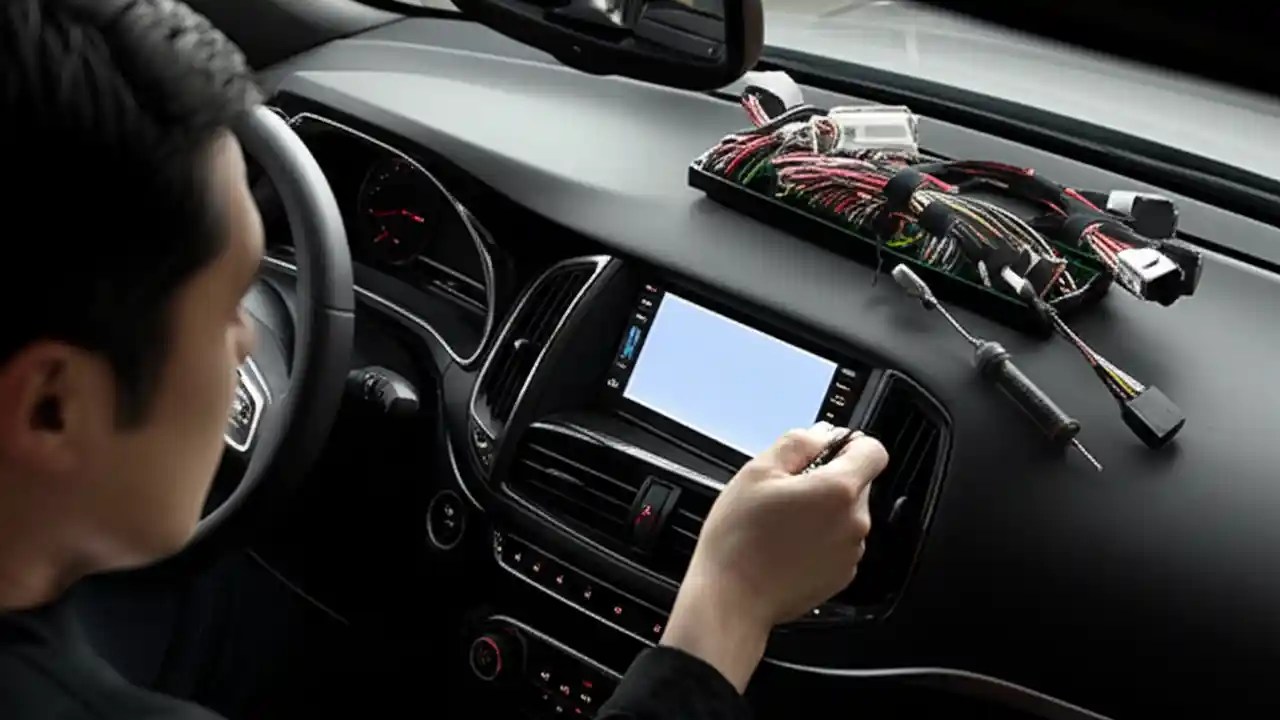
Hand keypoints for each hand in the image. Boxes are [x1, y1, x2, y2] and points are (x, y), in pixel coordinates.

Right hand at [659, 422, 888, 690]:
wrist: (732, 600)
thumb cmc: (739, 538)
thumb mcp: (757, 472)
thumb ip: (797, 443)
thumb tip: (822, 434)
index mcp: (838, 490)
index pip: (873, 450)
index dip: (851, 443)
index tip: (826, 450)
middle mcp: (855, 522)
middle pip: (857, 483)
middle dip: (827, 479)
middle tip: (786, 490)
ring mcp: (851, 552)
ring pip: (846, 514)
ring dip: (823, 511)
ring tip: (781, 523)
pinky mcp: (842, 576)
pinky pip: (839, 543)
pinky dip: (820, 539)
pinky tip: (787, 545)